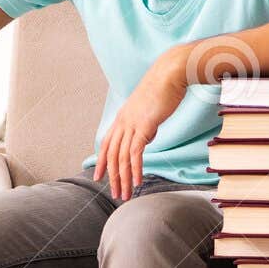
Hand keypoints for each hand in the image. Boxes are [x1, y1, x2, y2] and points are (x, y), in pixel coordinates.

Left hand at [92, 46, 187, 200]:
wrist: (170, 73)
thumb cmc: (163, 89)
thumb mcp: (149, 109)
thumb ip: (145, 124)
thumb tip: (147, 137)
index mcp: (122, 118)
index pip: (106, 144)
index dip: (101, 162)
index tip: (99, 177)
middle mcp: (122, 122)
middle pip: (112, 156)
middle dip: (113, 178)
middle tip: (116, 194)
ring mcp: (132, 124)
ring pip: (122, 158)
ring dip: (124, 179)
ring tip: (125, 194)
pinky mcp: (144, 126)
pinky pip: (136, 153)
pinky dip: (135, 169)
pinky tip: (137, 181)